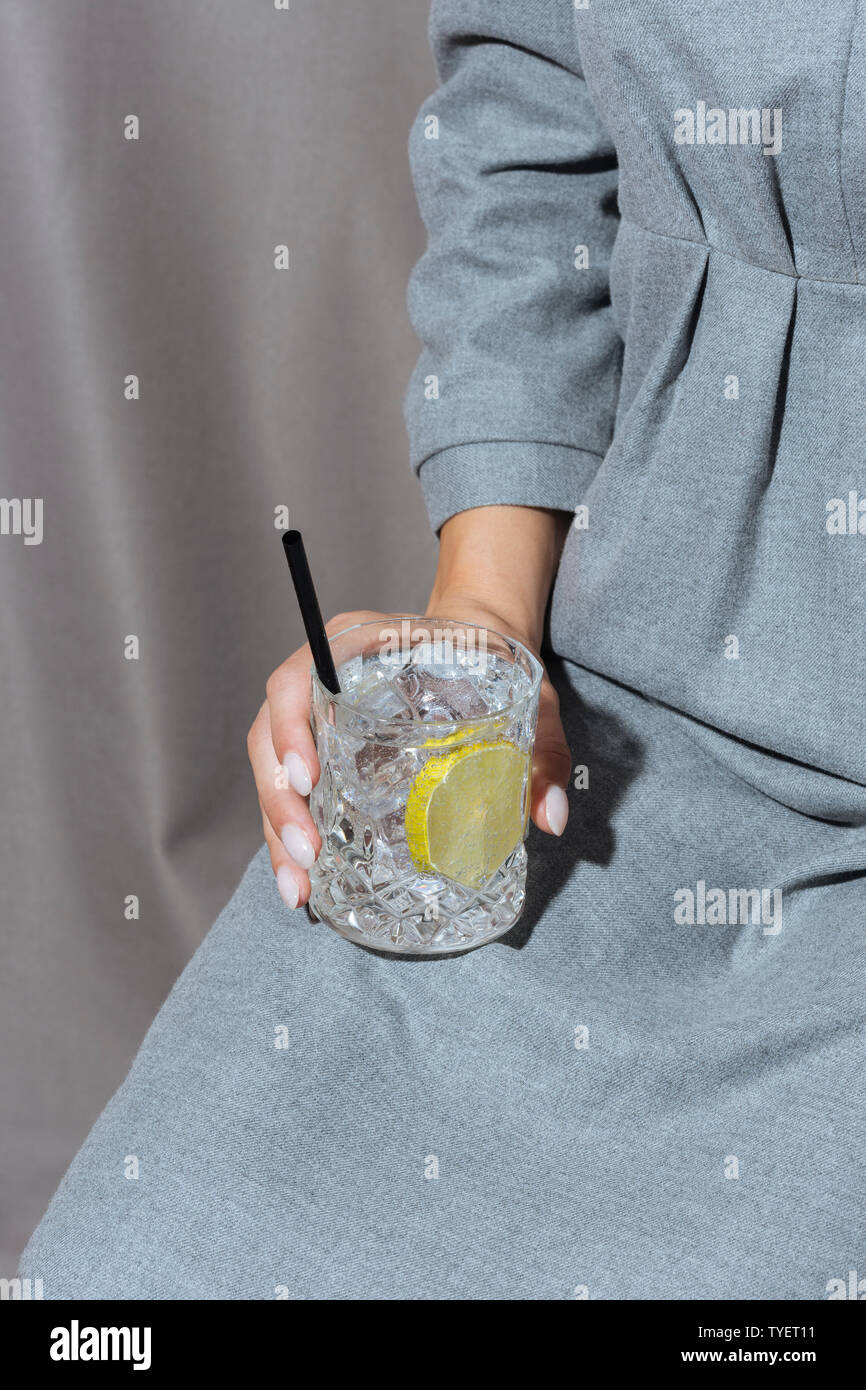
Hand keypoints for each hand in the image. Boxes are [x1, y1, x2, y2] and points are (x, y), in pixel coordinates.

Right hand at [247, 605, 570, 909]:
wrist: (483, 650)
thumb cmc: (495, 664)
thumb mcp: (529, 698)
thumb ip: (544, 751)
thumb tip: (551, 816)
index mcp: (355, 645)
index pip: (296, 679)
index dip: (289, 729)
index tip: (307, 778)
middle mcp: (324, 679)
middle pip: (269, 737)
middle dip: (278, 802)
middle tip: (304, 856)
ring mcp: (318, 719)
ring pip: (273, 772)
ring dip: (276, 830)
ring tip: (297, 888)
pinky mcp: (324, 756)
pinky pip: (292, 793)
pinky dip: (290, 837)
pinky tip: (304, 883)